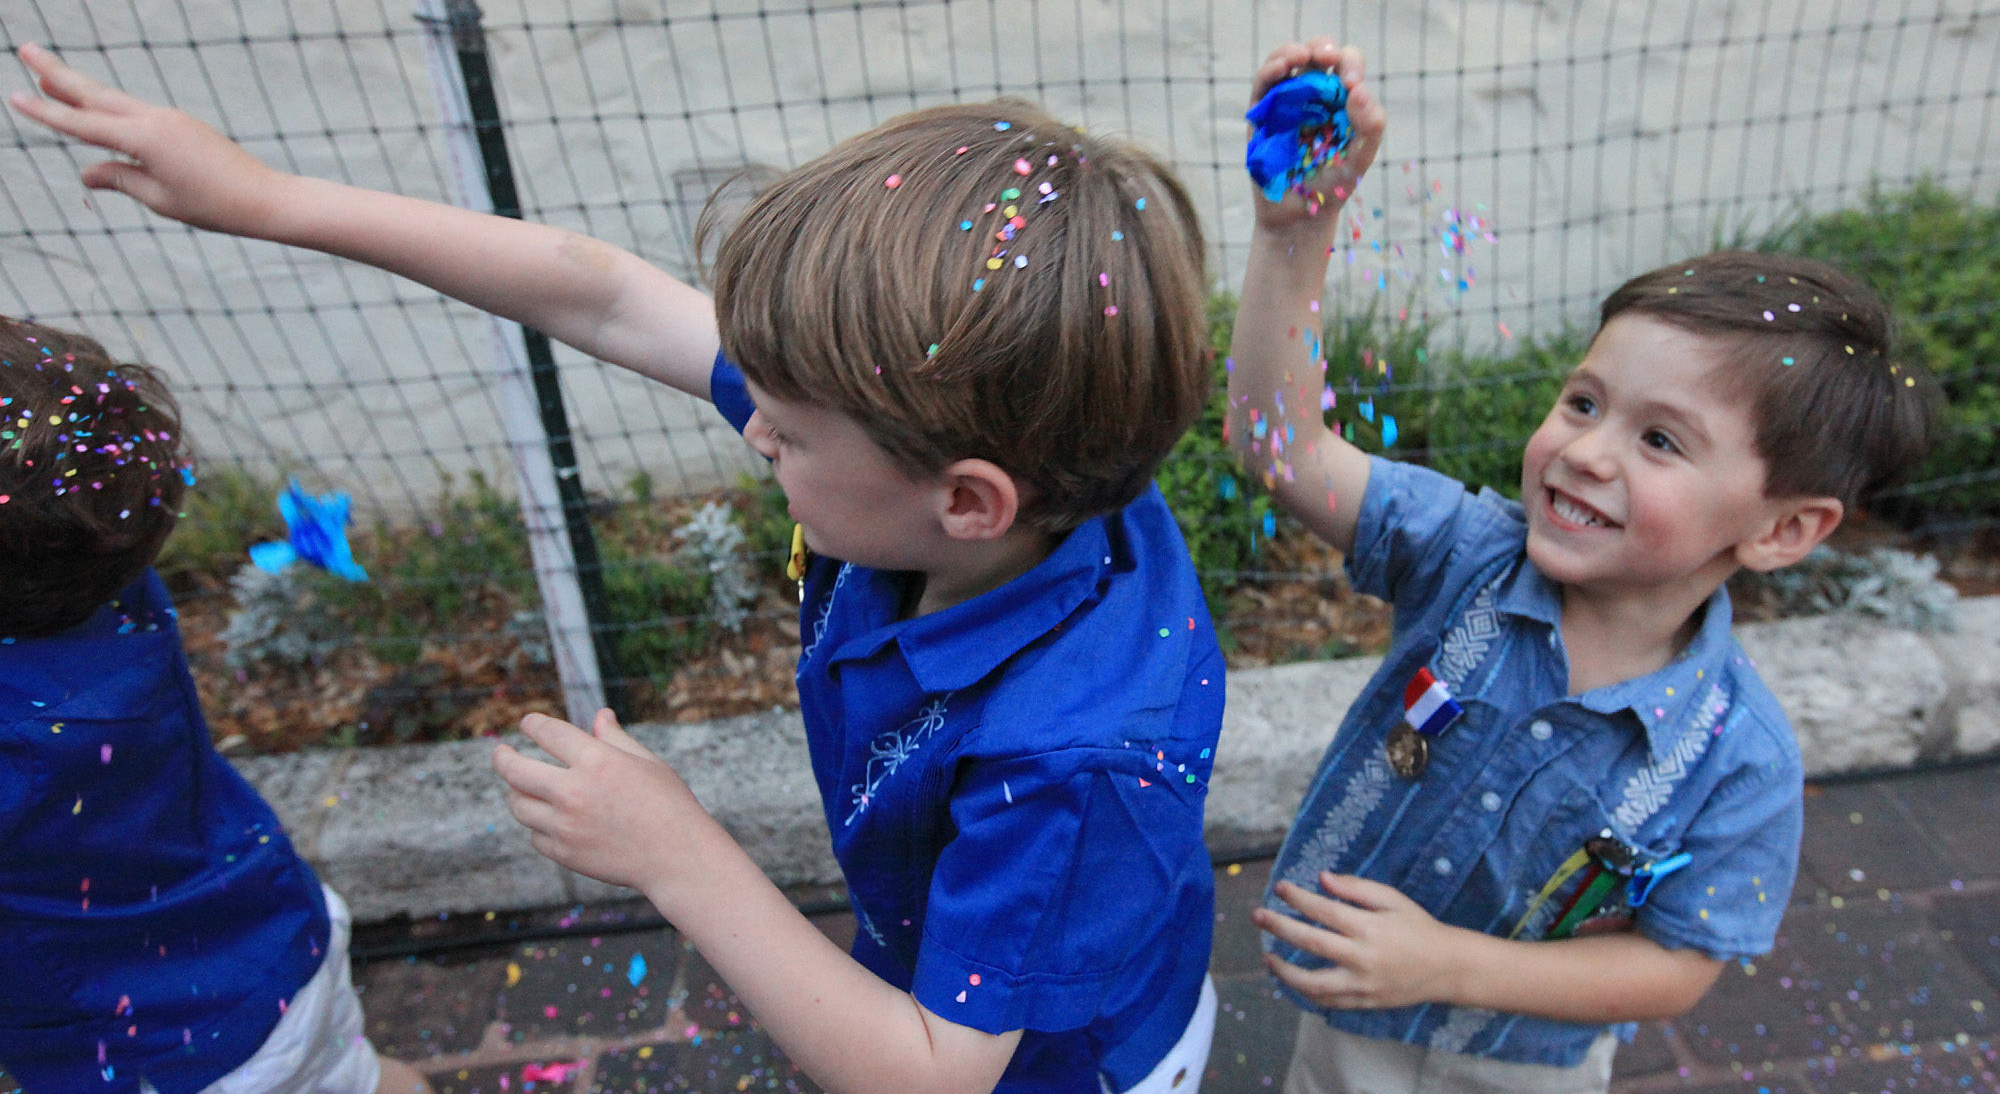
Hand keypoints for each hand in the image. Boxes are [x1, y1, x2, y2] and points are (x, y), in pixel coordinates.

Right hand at [10, 42, 289, 234]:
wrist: (266, 199)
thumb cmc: (215, 206)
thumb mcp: (160, 198)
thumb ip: (121, 179)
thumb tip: (87, 172)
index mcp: (144, 139)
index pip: (83, 124)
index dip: (48, 112)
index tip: (16, 96)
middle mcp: (154, 120)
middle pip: (96, 95)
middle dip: (58, 74)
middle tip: (26, 50)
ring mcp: (170, 119)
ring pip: (115, 100)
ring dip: (81, 87)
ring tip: (48, 73)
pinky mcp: (181, 125)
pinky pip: (135, 112)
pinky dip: (109, 107)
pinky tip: (96, 108)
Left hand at [492, 709, 723, 893]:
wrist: (677, 857)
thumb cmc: (669, 804)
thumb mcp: (646, 763)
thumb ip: (616, 739)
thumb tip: (599, 715)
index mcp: (597, 761)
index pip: (548, 733)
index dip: (533, 724)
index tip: (527, 723)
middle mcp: (574, 792)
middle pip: (516, 770)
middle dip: (502, 757)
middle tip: (500, 753)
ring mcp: (566, 826)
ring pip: (519, 805)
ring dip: (517, 793)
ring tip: (521, 788)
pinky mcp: (565, 853)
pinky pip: (535, 835)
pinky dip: (538, 825)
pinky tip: (548, 819)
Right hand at [1247, 38, 1384, 231]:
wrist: (1298, 217)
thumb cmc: (1332, 189)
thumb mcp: (1359, 160)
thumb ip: (1370, 127)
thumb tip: (1358, 90)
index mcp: (1341, 101)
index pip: (1347, 66)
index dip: (1350, 64)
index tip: (1351, 85)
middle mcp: (1314, 96)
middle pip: (1317, 55)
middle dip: (1323, 48)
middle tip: (1329, 57)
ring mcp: (1285, 102)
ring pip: (1288, 61)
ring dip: (1292, 52)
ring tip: (1299, 57)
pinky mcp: (1261, 114)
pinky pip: (1264, 83)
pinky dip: (1271, 70)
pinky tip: (1282, 69)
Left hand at [1253, 872, 1463, 1009]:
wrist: (1446, 968)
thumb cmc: (1417, 927)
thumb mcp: (1392, 899)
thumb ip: (1356, 888)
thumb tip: (1322, 878)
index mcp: (1370, 928)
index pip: (1323, 911)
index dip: (1298, 898)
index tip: (1280, 888)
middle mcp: (1362, 958)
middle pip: (1311, 943)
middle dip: (1279, 927)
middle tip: (1258, 915)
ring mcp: (1361, 985)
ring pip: (1312, 983)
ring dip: (1284, 971)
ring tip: (1267, 957)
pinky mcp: (1363, 1003)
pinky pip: (1326, 1002)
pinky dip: (1305, 992)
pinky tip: (1291, 979)